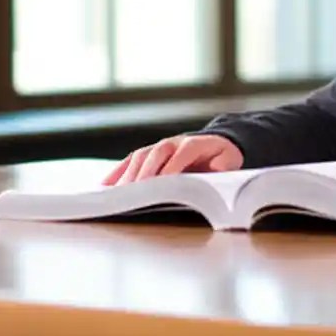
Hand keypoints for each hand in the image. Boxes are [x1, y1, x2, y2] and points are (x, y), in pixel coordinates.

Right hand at [102, 135, 242, 186]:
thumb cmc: (222, 158)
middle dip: (145, 173)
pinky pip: (131, 161)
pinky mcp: (149, 153)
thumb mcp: (230, 162)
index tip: (164, 183)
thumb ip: (222, 168)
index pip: (182, 153)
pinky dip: (118, 172)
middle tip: (134, 192)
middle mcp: (174, 142)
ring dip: (128, 174)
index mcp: (195, 143)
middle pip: (156, 154)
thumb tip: (213, 175)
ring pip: (141, 156)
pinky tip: (105, 186)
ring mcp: (160, 146)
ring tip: (117, 193)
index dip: (173, 167)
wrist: (218, 142)